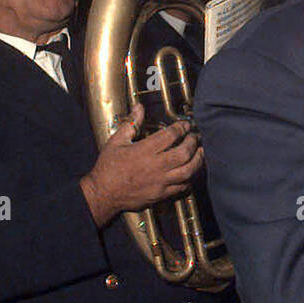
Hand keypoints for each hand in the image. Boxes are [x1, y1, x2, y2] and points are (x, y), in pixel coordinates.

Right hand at [80, 103, 203, 226]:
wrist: (103, 194)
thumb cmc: (108, 167)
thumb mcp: (116, 141)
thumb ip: (131, 124)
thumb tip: (139, 107)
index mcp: (144, 150)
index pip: (171, 135)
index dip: (182, 127)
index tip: (186, 125)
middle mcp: (155, 166)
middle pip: (184, 153)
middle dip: (193, 142)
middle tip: (195, 137)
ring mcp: (160, 182)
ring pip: (187, 171)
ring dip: (197, 161)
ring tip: (200, 153)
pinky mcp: (161, 195)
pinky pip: (182, 188)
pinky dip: (190, 179)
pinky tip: (191, 173)